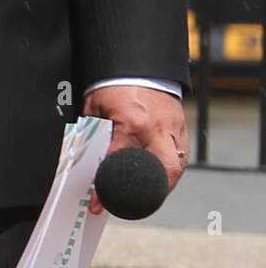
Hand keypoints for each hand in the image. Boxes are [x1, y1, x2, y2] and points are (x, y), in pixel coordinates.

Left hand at [83, 85, 188, 214]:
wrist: (139, 62)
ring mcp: (173, 130)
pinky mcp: (181, 128)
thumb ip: (94, 134)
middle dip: (145, 195)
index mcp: (131, 123)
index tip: (98, 204)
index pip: (117, 165)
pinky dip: (167, 172)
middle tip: (123, 204)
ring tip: (140, 198)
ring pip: (173, 170)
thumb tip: (86, 162)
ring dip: (158, 187)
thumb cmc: (114, 83)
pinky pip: (178, 158)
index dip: (104, 188)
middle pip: (159, 174)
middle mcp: (156, 130)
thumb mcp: (95, 107)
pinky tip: (155, 180)